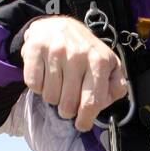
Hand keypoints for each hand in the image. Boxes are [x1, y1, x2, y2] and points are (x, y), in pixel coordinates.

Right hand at [20, 16, 127, 130]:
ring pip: (50, 97)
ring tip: (58, 83)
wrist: (57, 25)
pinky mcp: (35, 49)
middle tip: (68, 100)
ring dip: (53, 96)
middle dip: (67, 110)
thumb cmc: (85, 51)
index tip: (82, 124)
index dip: (85, 119)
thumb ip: (115, 85)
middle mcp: (78, 55)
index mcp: (100, 61)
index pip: (92, 101)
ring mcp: (56, 51)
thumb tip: (108, 101)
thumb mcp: (109, 64)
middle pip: (68, 105)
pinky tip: (46, 75)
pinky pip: (34, 85)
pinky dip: (38, 86)